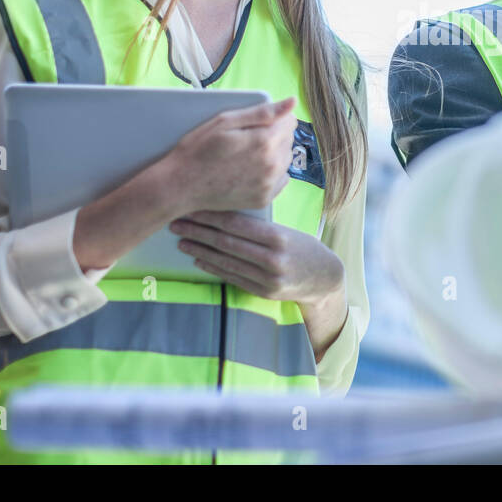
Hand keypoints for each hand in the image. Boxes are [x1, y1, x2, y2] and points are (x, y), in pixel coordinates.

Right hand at [162, 97, 297, 214]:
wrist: (181, 185)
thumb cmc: (198, 150)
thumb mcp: (225, 121)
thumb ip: (263, 112)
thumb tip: (292, 102)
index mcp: (265, 141)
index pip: (290, 121)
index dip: (274, 118)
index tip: (256, 123)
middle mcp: (272, 165)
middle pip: (288, 140)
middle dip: (273, 135)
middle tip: (246, 139)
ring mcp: (269, 184)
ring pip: (285, 159)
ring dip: (273, 154)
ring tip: (246, 155)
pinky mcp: (264, 199)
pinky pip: (280, 179)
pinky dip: (270, 173)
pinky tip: (250, 170)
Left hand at [170, 210, 343, 306]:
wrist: (324, 277)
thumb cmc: (303, 245)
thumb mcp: (287, 229)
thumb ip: (260, 224)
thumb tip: (224, 210)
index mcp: (279, 237)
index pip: (236, 224)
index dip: (210, 216)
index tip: (191, 208)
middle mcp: (272, 259)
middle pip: (227, 243)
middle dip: (198, 232)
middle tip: (176, 223)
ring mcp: (267, 279)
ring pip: (226, 262)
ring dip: (200, 251)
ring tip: (182, 241)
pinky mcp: (263, 292)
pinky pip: (232, 278)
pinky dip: (214, 268)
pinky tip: (199, 259)